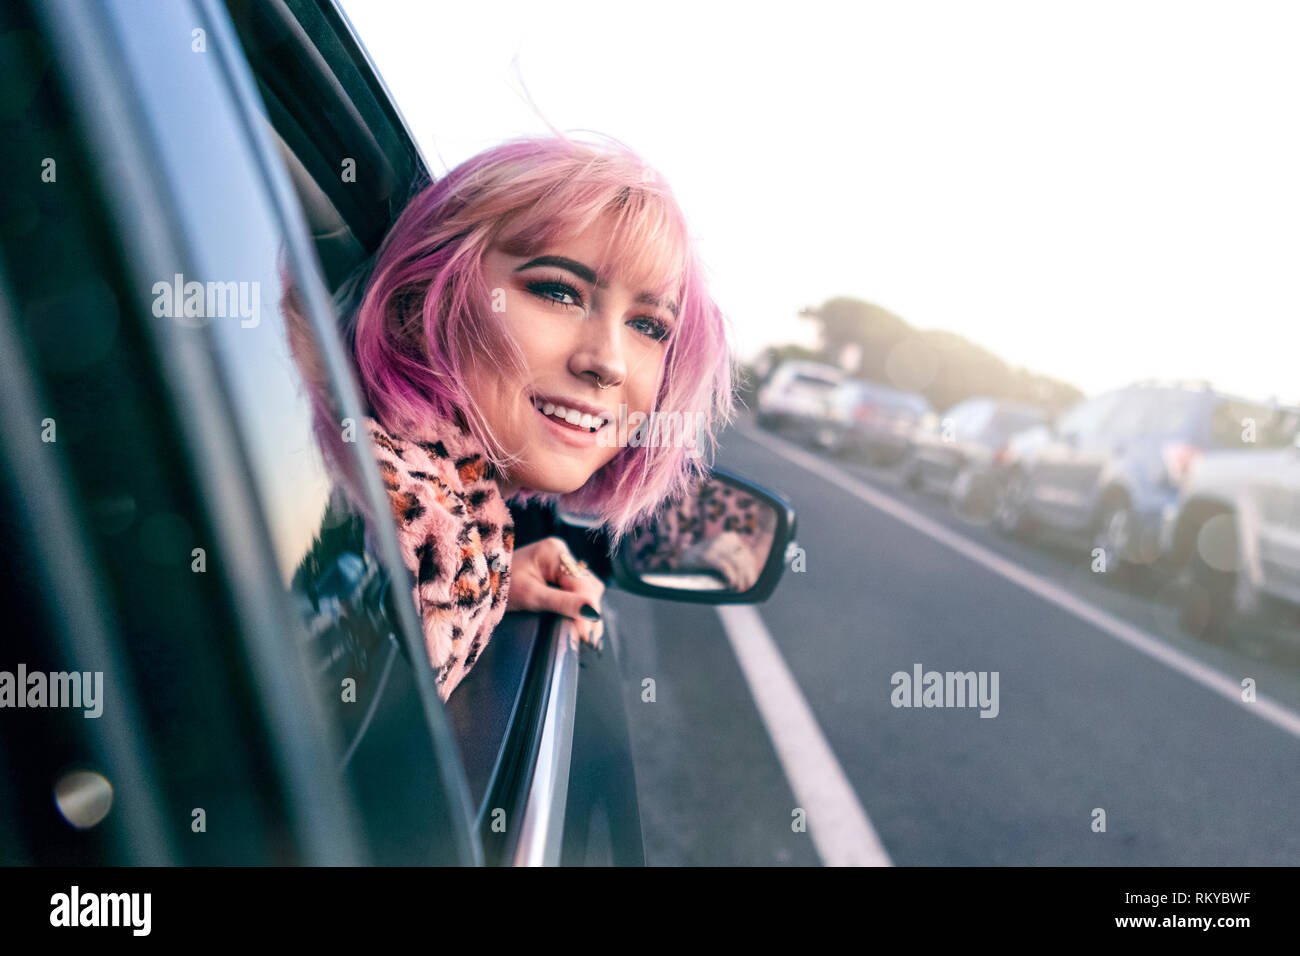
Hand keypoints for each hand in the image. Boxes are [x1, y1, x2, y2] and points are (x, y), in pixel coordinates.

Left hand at [505, 536, 604, 650]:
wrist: (480, 586)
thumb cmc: (500, 587)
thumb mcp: (531, 597)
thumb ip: (563, 603)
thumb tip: (593, 613)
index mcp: (555, 552)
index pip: (582, 583)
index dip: (588, 609)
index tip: (588, 635)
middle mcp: (561, 553)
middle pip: (587, 585)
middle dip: (588, 611)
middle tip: (587, 638)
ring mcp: (559, 562)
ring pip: (585, 588)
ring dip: (585, 609)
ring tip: (583, 633)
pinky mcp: (556, 573)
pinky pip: (575, 590)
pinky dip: (577, 606)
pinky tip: (577, 622)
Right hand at [677, 531, 760, 590]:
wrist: (681, 559)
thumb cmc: (705, 564)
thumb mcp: (723, 558)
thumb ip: (736, 563)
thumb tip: (752, 579)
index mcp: (731, 537)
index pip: (748, 556)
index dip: (752, 571)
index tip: (750, 583)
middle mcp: (724, 539)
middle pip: (745, 560)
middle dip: (747, 577)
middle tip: (742, 588)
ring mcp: (715, 547)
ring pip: (738, 564)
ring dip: (740, 580)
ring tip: (735, 589)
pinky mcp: (707, 556)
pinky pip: (726, 568)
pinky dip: (731, 578)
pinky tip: (729, 585)